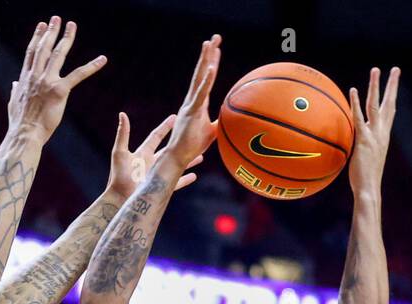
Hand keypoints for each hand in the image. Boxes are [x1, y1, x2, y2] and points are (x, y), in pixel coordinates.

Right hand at [7, 17, 106, 142]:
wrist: (25, 133)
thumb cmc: (19, 123)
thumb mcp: (13, 103)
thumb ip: (14, 90)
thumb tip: (14, 83)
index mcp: (25, 78)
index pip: (32, 52)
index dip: (37, 37)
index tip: (41, 26)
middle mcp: (35, 76)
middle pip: (44, 48)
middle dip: (51, 31)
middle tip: (57, 18)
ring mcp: (47, 82)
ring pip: (58, 55)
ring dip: (66, 38)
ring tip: (71, 25)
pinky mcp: (59, 91)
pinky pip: (78, 75)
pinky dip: (91, 66)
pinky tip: (102, 59)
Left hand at [104, 113, 202, 200]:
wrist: (119, 198)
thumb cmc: (118, 176)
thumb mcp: (120, 152)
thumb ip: (123, 134)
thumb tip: (123, 114)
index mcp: (143, 153)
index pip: (156, 136)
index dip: (165, 127)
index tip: (175, 117)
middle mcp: (151, 163)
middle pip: (169, 150)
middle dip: (180, 143)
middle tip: (192, 134)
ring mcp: (157, 175)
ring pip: (176, 165)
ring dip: (187, 161)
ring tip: (200, 156)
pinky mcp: (160, 187)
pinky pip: (175, 182)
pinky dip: (185, 179)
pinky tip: (194, 176)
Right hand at [157, 35, 221, 169]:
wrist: (179, 157)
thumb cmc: (193, 146)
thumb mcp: (212, 132)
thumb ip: (221, 123)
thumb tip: (233, 120)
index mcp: (198, 103)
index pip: (207, 79)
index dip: (212, 63)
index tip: (217, 49)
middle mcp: (193, 99)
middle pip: (202, 72)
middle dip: (208, 54)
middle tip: (215, 37)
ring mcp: (190, 104)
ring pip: (199, 78)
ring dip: (205, 60)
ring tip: (209, 44)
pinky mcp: (191, 111)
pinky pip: (200, 94)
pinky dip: (206, 81)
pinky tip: (210, 68)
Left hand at [347, 66, 399, 196]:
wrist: (368, 189)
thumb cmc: (365, 178)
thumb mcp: (365, 158)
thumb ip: (362, 147)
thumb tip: (354, 143)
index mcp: (383, 136)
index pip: (390, 112)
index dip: (392, 97)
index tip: (394, 84)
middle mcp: (381, 133)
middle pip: (389, 104)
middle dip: (393, 86)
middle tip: (395, 69)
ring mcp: (373, 136)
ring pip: (376, 105)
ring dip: (376, 86)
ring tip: (376, 70)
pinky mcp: (363, 140)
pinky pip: (359, 118)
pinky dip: (356, 103)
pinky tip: (354, 90)